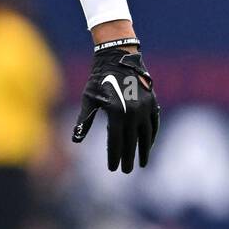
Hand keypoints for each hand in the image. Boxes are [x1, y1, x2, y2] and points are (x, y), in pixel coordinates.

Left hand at [72, 48, 159, 172]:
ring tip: (142, 163)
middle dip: (129, 158)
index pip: (116, 141)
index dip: (114, 156)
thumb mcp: (88, 99)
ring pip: (146, 135)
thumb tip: (75, 141)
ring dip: (144, 150)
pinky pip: (154, 123)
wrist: (118, 57)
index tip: (112, 169)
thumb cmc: (99, 78)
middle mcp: (133, 112)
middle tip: (127, 171)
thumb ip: (83, 121)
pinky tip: (149, 144)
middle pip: (131, 141)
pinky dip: (152, 135)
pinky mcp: (152, 101)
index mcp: (116, 113)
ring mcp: (145, 107)